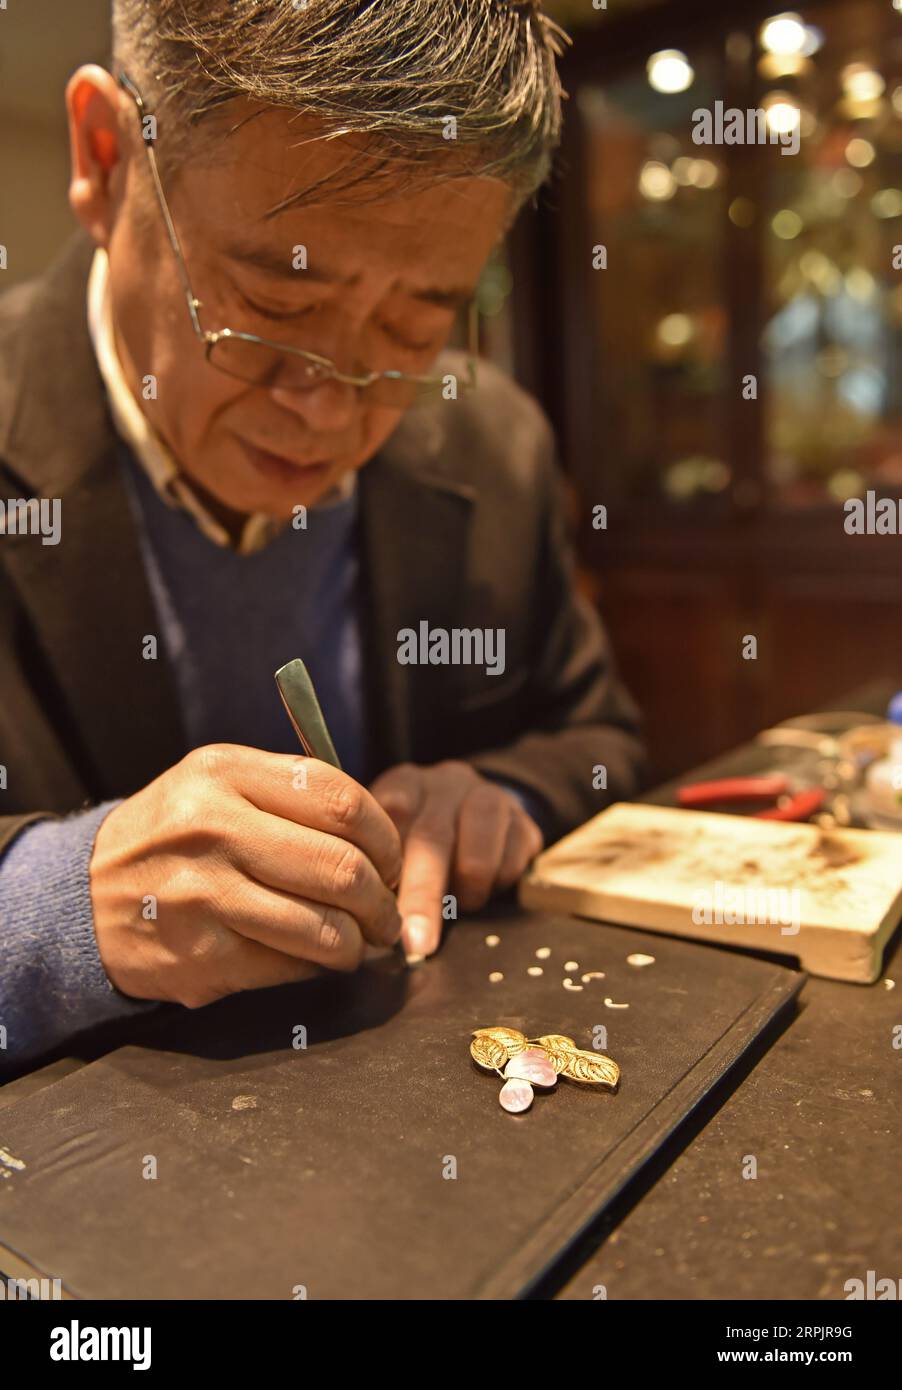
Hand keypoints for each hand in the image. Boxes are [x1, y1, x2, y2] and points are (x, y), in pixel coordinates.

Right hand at [90, 744, 402, 1007]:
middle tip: (386, 913)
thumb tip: (381, 837)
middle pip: (343, 868)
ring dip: (358, 944)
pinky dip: (316, 967)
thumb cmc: (173, 837)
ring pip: (325, 929)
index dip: (385, 838)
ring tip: (360, 942)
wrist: (82, 898)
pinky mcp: (202, 956)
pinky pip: (291, 967)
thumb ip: (290, 793)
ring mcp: (204, 896)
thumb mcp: (217, 784)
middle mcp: (213, 828)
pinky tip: (312, 959)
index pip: (342, 801)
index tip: (391, 861)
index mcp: (226, 774)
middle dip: (382, 900)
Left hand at [368, 760, 543, 959]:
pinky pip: (513, 864)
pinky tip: (488, 885)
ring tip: (463, 902)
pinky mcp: (525, 823)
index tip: (378, 902)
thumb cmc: (422, 840)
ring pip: (478, 853)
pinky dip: (498, 885)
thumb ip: (380, 867)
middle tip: (416, 942)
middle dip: (423, 897)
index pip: (393, 811)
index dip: (387, 859)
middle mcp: (447, 782)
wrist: (481, 817)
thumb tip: (369, 921)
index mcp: (406, 783)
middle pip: (432, 839)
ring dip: (468, 890)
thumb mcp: (394, 838)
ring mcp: (491, 797)